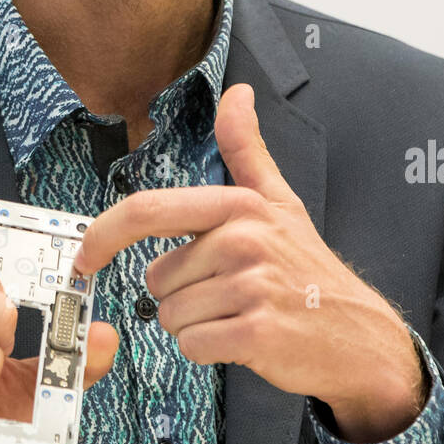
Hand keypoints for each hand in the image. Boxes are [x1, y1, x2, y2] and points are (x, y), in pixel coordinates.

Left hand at [73, 83, 425, 442]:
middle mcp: (244, 239)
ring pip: (172, 315)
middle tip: (230, 292)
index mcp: (239, 205)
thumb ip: (246, 148)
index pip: (149, 210)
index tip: (85, 255)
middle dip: (182, 294)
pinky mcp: (255, 332)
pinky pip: (192, 345)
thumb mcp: (280, 201)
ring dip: (198, 324)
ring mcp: (251, 286)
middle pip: (158, 278)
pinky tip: (245, 339)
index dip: (104, 232)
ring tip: (242, 313)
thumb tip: (237, 93)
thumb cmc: (309, 269)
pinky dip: (210, 350)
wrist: (358, 334)